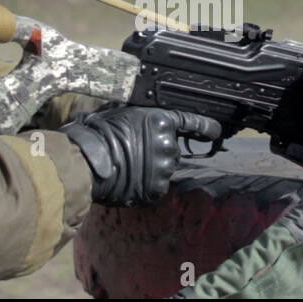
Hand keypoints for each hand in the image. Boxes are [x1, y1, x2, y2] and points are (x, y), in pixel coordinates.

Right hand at [60, 107, 221, 206]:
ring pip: (163, 169)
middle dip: (158, 152)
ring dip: (151, 170)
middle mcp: (168, 144)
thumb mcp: (119, 112)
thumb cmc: (97, 135)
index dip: (206, 127)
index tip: (216, 131)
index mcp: (161, 121)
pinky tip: (129, 181)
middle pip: (172, 150)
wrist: (86, 163)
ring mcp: (165, 168)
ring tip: (127, 168)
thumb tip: (138, 113)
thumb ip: (139, 115)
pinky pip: (155, 187)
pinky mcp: (157, 189)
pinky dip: (145, 186)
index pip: (192, 122)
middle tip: (134, 154)